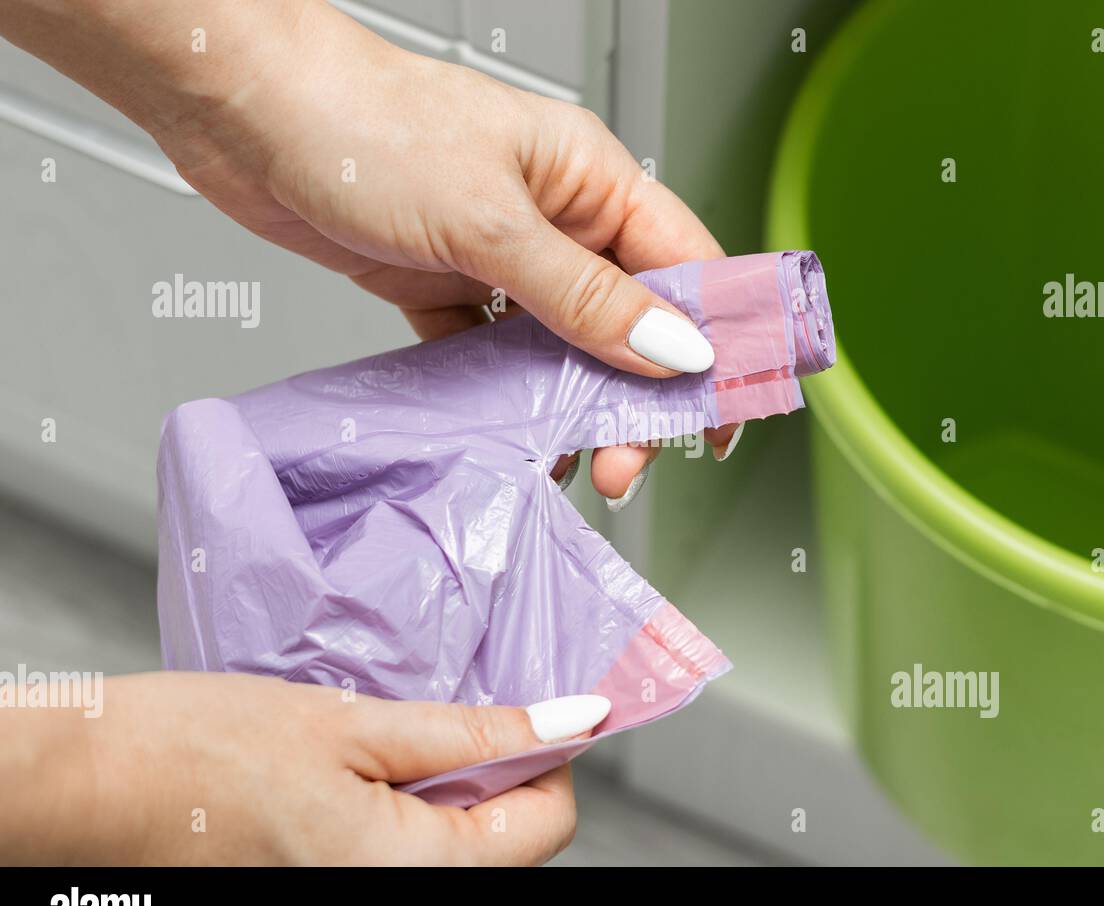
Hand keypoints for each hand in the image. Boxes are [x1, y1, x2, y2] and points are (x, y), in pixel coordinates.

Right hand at [0, 672, 599, 864]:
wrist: (84, 787)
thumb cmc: (196, 751)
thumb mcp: (353, 722)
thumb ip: (475, 731)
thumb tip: (575, 720)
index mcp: (413, 873)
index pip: (546, 826)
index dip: (549, 755)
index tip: (528, 707)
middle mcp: (393, 904)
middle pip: (501, 838)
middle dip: (494, 766)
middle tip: (448, 708)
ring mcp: (356, 897)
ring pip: (451, 841)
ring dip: (446, 780)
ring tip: (393, 728)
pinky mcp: (329, 883)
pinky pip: (400, 848)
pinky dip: (402, 800)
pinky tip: (361, 758)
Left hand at [157, 2, 741, 499]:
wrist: (245, 113)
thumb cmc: (366, 124)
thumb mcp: (493, 220)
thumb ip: (585, 297)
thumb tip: (671, 349)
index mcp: (592, 178)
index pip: (687, 266)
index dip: (716, 341)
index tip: (722, 412)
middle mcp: (556, 218)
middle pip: (629, 320)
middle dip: (635, 396)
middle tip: (626, 459)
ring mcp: (500, 254)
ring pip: (562, 346)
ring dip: (571, 405)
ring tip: (569, 458)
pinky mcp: (444, 284)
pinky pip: (492, 354)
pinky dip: (503, 398)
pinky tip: (508, 434)